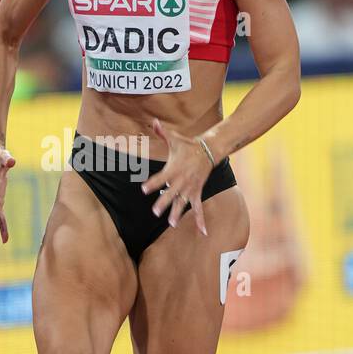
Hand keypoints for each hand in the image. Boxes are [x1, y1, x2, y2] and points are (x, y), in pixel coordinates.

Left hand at [139, 118, 209, 235]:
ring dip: (177, 213)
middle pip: (170, 193)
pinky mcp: (197, 192)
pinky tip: (203, 232)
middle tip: (155, 211)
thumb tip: (153, 121)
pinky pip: (199, 208)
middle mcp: (181, 181)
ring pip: (183, 203)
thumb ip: (162, 132)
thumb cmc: (188, 145)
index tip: (143, 189)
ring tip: (171, 224)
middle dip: (163, 202)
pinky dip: (201, 220)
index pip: (159, 177)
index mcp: (173, 169)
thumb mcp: (175, 138)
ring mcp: (190, 188)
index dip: (151, 183)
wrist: (209, 150)